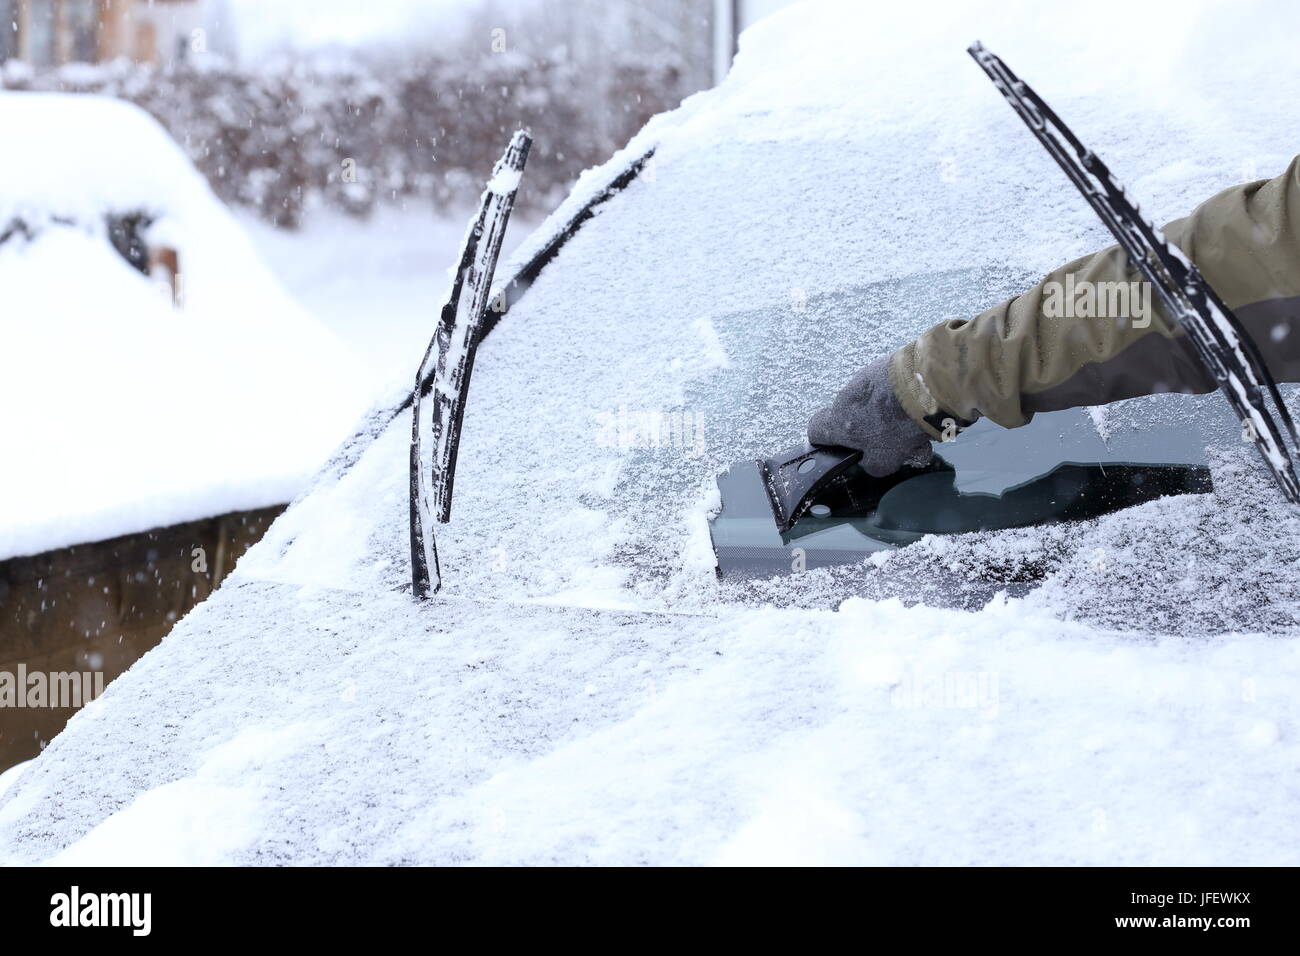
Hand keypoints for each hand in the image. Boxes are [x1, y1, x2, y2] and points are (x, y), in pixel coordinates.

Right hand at [807, 357, 933, 476]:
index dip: (824, 438)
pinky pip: (887, 385)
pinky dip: (898, 396)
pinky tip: (918, 405)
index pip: (815, 430)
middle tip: (889, 438)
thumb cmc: (899, 424)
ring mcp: (863, 378)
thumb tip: (871, 462)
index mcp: (838, 423)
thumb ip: (872, 465)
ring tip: (912, 422)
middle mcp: (845, 398)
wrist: (923, 388)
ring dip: (886, 412)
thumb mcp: (885, 461)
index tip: (836, 443)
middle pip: (848, 416)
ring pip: (870, 401)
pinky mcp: (883, 365)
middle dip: (867, 428)